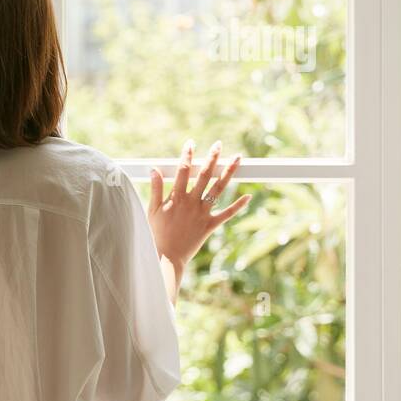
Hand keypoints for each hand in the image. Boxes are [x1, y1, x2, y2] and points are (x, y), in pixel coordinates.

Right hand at [147, 140, 250, 276]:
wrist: (167, 256)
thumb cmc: (157, 233)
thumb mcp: (152, 210)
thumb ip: (155, 189)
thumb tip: (155, 170)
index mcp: (177, 198)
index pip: (183, 171)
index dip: (187, 155)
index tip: (191, 143)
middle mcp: (192, 203)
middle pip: (204, 175)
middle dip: (211, 158)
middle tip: (218, 144)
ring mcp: (202, 213)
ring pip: (218, 189)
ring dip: (229, 172)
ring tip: (238, 158)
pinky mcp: (210, 225)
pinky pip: (226, 214)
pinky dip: (238, 205)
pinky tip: (248, 196)